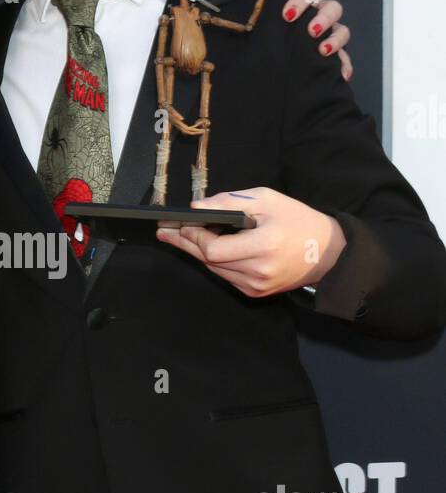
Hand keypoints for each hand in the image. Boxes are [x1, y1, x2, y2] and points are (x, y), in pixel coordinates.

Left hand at [155, 187, 346, 297]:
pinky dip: (215, 262)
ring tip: (178, 237)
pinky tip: (204, 249)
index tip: (177, 224)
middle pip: (209, 262)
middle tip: (164, 232)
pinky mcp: (256, 293)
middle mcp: (258, 271)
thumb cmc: (298, 221)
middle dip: (185, 244)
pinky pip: (226, 276)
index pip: (214, 249)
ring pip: (215, 270)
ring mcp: (256, 286)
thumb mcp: (267, 200)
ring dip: (197, 254)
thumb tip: (197, 207)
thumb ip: (230, 202)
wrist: (328, 252)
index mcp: (263, 246)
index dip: (193, 237)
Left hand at [272, 0, 352, 80]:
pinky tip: (343, 75)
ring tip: (323, 51)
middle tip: (311, 31)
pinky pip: (344, 58)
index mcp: (303, 0)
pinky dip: (345, 65)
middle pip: (332, 8)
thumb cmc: (271, 25)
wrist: (270, 52)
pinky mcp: (334, 52)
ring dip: (335, 40)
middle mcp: (319, 13)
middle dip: (323, 18)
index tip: (287, 15)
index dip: (299, 0)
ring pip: (342, 31)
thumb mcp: (267, 9)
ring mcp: (329, 32)